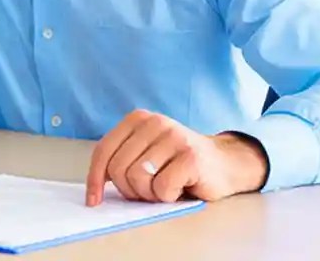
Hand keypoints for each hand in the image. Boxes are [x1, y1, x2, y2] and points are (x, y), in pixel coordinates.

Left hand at [85, 109, 268, 205]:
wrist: (225, 163)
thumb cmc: (178, 163)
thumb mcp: (145, 154)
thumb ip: (121, 160)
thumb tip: (94, 189)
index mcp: (137, 119)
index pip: (104, 150)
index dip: (95, 179)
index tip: (94, 200)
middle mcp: (154, 123)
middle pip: (118, 168)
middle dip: (129, 190)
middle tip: (148, 191)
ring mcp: (174, 137)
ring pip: (138, 178)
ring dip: (150, 194)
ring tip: (165, 187)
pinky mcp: (191, 156)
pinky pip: (163, 188)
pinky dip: (168, 197)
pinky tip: (180, 188)